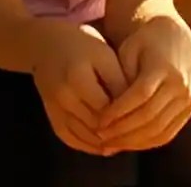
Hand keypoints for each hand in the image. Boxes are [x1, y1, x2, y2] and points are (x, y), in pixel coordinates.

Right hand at [30, 23, 129, 155]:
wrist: (46, 45)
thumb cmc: (83, 47)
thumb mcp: (105, 56)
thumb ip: (119, 83)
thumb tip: (134, 111)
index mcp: (77, 77)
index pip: (108, 108)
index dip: (127, 115)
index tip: (143, 116)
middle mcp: (62, 95)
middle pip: (96, 125)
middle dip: (117, 131)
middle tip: (138, 133)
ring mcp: (54, 108)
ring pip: (84, 136)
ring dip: (105, 142)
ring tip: (125, 140)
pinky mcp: (51, 116)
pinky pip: (70, 138)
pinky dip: (88, 145)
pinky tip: (104, 145)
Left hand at [96, 16, 190, 153]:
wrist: (174, 40)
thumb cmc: (143, 44)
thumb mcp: (129, 49)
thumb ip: (120, 75)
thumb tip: (107, 106)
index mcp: (163, 67)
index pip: (140, 95)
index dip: (118, 111)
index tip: (99, 120)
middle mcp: (179, 85)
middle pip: (149, 116)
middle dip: (122, 130)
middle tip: (100, 136)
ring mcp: (187, 99)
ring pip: (159, 129)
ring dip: (133, 141)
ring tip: (110, 143)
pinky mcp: (188, 110)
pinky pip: (167, 134)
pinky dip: (146, 143)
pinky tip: (127, 144)